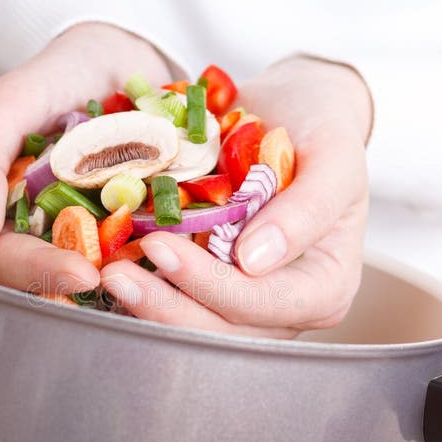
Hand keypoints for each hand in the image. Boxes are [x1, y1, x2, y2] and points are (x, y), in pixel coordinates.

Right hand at [0, 23, 170, 293]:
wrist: (123, 55)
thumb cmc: (58, 77)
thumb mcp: (8, 105)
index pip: (2, 259)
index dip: (36, 270)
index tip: (80, 272)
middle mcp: (38, 234)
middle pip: (41, 280)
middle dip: (73, 284)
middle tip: (109, 280)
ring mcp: (84, 238)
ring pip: (88, 280)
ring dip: (112, 287)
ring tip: (144, 283)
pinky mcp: (128, 236)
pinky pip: (136, 263)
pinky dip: (150, 268)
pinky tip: (171, 265)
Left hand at [100, 57, 372, 336]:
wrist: (296, 109)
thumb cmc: (322, 129)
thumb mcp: (333, 155)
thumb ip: (308, 209)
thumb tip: (255, 260)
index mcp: (324, 288)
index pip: (263, 304)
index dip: (209, 283)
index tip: (161, 246)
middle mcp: (285, 308)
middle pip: (222, 331)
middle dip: (167, 307)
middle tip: (115, 274)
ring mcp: (246, 303)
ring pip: (193, 327)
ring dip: (148, 306)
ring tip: (108, 275)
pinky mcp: (212, 288)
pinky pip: (175, 300)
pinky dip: (143, 287)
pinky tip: (110, 268)